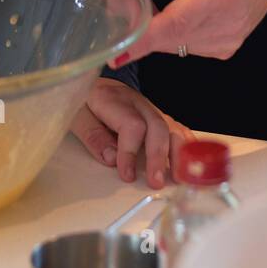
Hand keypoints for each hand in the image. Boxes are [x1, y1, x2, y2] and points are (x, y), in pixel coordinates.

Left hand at [68, 78, 195, 188]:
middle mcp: (137, 103)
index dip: (131, 152)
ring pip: (172, 128)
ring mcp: (152, 109)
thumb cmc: (86, 104)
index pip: (131, 125)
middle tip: (155, 182)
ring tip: (178, 178)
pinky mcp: (161, 117)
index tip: (127, 175)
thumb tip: (112, 158)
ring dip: (177, 154)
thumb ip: (93, 136)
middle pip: (157, 126)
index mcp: (112, 100)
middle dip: (158, 156)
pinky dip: (187, 147)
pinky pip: (178, 129)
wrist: (98, 85)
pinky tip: (189, 164)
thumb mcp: (77, 117)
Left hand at [105, 0, 266, 64]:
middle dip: (139, 28)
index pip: (175, 24)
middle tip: (119, 5)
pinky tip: (175, 13)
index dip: (142, 39)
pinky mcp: (231, 46)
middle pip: (171, 39)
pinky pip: (189, 47)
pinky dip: (174, 35)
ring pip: (177, 46)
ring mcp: (232, 37)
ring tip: (149, 5)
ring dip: (156, 31)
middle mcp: (228, 20)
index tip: (115, 49)